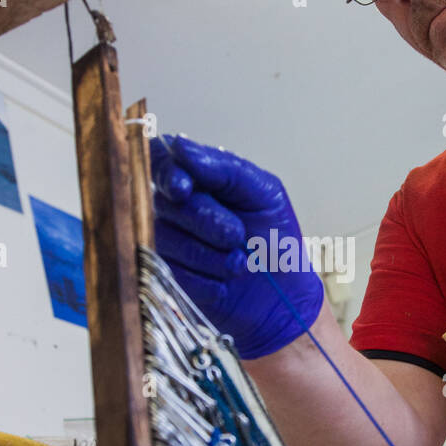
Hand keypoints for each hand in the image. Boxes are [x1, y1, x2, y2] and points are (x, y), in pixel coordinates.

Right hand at [149, 135, 323, 359]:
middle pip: (168, 203)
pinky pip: (173, 273)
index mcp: (200, 180)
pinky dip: (206, 281)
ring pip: (168, 240)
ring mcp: (169, 244)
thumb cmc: (276, 241)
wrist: (284, 298)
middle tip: (238, 236)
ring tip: (240, 263)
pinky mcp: (168, 278)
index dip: (167, 173)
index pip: (161, 160)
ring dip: (210, 255)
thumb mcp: (265, 194)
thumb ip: (225, 168)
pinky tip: (225, 285)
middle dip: (207, 220)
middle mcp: (177, 209)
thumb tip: (181, 147)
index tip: (184, 188)